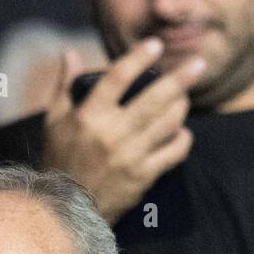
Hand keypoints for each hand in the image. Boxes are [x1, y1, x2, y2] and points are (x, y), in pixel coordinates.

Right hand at [43, 39, 203, 223]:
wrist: (66, 209)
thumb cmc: (60, 159)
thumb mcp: (54, 121)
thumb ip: (65, 85)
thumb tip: (70, 52)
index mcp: (89, 115)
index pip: (118, 78)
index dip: (139, 58)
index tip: (156, 45)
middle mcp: (112, 133)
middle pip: (153, 99)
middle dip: (180, 78)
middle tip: (199, 64)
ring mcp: (130, 156)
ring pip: (168, 123)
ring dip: (182, 106)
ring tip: (185, 96)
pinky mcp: (143, 177)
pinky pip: (173, 153)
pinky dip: (183, 139)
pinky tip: (184, 131)